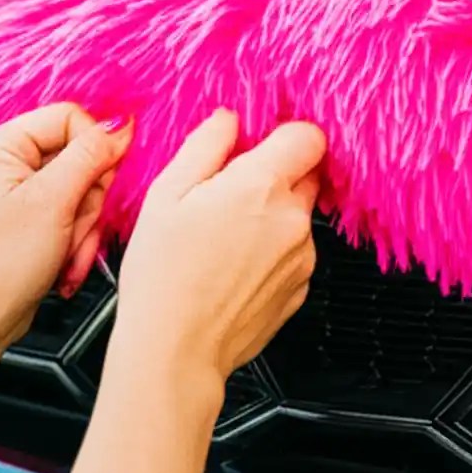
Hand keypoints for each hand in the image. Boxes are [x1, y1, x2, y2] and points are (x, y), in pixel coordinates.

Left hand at [0, 102, 132, 348]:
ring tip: (66, 252)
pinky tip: (64, 262)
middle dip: (89, 198)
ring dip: (85, 226)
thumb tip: (122, 125)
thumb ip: (91, 156)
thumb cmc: (0, 265)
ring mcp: (21, 190)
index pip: (72, 118)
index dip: (95, 148)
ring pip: (84, 188)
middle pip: (83, 155)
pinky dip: (77, 239)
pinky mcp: (33, 216)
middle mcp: (8, 161)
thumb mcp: (54, 202)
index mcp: (2, 145)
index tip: (98, 183)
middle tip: (74, 225)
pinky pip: (75, 213)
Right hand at [114, 109, 325, 378]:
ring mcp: (302, 257)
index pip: (308, 137)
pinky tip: (233, 268)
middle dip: (276, 177)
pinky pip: (295, 254)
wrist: (175, 352)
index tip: (263, 145)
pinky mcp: (301, 288)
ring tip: (224, 241)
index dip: (285, 136)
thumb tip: (228, 120)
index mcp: (261, 187)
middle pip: (306, 176)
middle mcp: (292, 220)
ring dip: (273, 218)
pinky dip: (273, 253)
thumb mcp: (166, 195)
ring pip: (299, 217)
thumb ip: (205, 146)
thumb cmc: (163, 277)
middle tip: (230, 196)